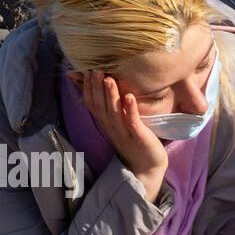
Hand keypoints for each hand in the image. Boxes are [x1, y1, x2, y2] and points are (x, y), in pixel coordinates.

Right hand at [78, 69, 167, 202]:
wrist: (147, 166)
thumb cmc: (134, 140)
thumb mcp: (118, 122)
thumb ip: (110, 106)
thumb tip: (104, 88)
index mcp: (106, 122)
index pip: (92, 103)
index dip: (88, 87)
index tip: (86, 69)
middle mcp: (111, 127)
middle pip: (99, 105)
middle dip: (96, 87)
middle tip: (94, 68)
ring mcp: (124, 132)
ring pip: (113, 112)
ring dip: (110, 95)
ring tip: (109, 78)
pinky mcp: (138, 137)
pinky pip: (132, 122)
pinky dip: (130, 109)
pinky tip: (129, 97)